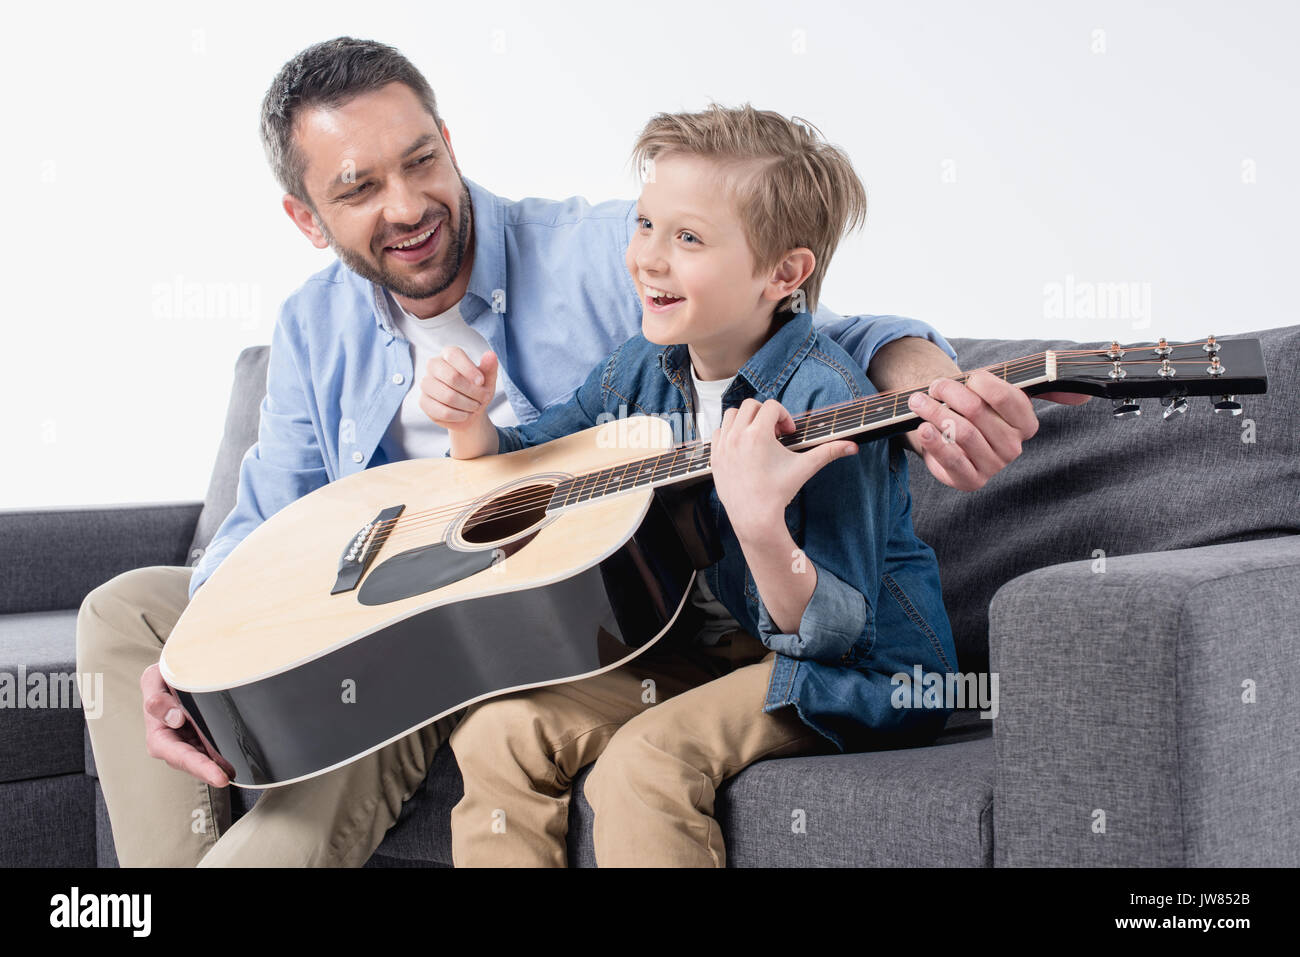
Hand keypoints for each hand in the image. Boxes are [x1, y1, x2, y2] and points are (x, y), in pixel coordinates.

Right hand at [141, 662, 233, 787]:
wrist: (181, 669)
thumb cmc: (165, 676)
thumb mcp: (155, 679)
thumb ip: (157, 698)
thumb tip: (174, 719)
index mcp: (158, 733)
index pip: (177, 755)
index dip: (196, 766)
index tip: (216, 774)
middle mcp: (175, 743)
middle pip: (192, 763)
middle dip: (208, 772)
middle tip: (226, 779)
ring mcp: (192, 742)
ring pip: (206, 759)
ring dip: (219, 767)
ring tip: (236, 772)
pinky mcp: (206, 737)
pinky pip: (216, 749)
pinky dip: (225, 756)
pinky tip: (239, 762)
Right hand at [418, 346, 498, 431]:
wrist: (469, 412)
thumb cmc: (477, 390)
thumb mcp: (488, 379)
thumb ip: (489, 367)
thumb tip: (491, 355)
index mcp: (448, 354)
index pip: (454, 355)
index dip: (469, 369)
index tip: (481, 382)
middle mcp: (433, 365)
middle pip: (451, 376)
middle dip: (472, 391)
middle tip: (483, 398)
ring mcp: (426, 383)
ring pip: (447, 396)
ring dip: (467, 405)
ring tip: (475, 407)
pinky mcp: (423, 402)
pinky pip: (442, 411)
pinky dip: (458, 415)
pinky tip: (465, 415)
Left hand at [711, 398, 857, 537]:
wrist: (754, 517)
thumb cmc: (779, 492)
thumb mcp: (804, 468)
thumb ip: (829, 452)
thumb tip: (854, 446)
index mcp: (758, 434)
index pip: (771, 405)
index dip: (784, 415)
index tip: (789, 433)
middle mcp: (737, 435)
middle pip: (751, 405)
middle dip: (765, 414)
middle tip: (775, 434)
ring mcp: (723, 445)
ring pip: (732, 414)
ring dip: (746, 419)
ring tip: (758, 436)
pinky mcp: (715, 456)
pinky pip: (719, 431)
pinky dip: (730, 432)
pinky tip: (743, 447)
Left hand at [905, 371, 1090, 490]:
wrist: (949, 436)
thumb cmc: (976, 410)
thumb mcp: (1005, 392)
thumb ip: (1045, 388)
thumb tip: (1085, 396)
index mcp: (1026, 424)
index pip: (1010, 398)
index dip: (984, 383)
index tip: (968, 376)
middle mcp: (1013, 447)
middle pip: (977, 412)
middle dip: (950, 393)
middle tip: (934, 385)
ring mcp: (992, 466)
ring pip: (960, 431)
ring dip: (935, 412)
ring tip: (919, 402)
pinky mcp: (970, 481)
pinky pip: (951, 459)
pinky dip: (934, 441)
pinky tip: (923, 428)